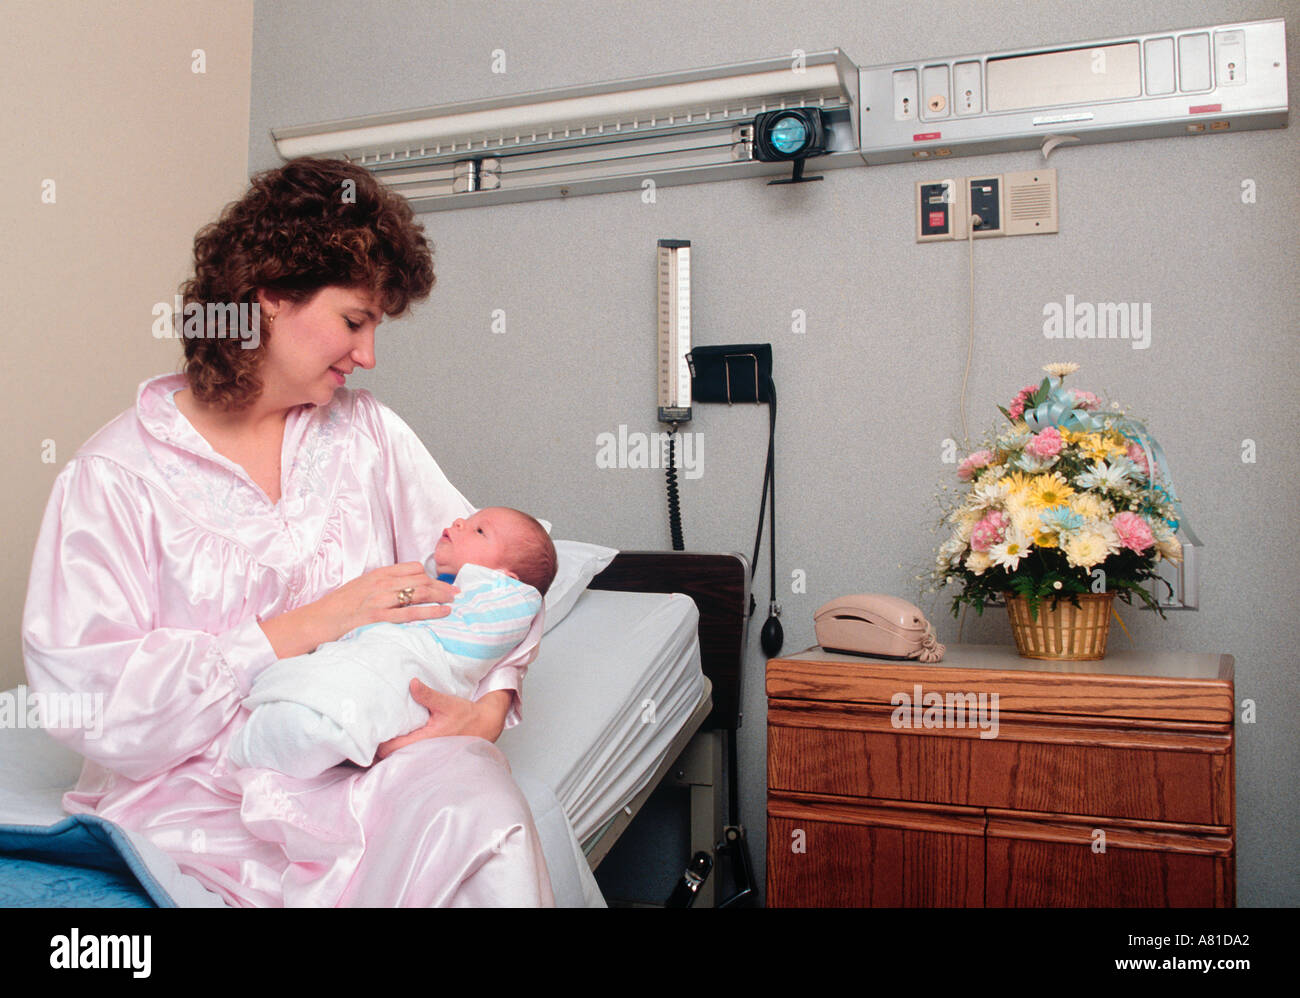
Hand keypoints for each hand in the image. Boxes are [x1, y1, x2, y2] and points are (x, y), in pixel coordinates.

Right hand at [259, 563, 457, 658]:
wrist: (316, 621)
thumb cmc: (337, 608)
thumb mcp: (360, 589)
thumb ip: (379, 586)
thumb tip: (399, 589)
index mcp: (377, 574)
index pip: (412, 568)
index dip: (429, 575)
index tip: (440, 583)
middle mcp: (381, 583)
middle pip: (420, 579)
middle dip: (441, 585)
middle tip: (456, 591)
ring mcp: (380, 599)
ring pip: (419, 593)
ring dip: (441, 596)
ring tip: (455, 600)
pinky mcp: (378, 616)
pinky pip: (410, 613)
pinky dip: (430, 611)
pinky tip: (443, 612)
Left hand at [375, 683, 511, 758]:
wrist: (485, 725)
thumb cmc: (467, 716)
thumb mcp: (447, 703)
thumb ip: (427, 695)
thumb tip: (411, 683)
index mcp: (424, 742)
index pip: (389, 750)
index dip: (375, 744)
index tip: (368, 734)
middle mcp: (422, 753)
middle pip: (389, 758)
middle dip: (377, 750)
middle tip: (366, 737)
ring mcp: (426, 756)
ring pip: (398, 759)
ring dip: (388, 751)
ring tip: (378, 739)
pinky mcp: (429, 755)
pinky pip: (408, 757)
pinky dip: (399, 752)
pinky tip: (395, 742)